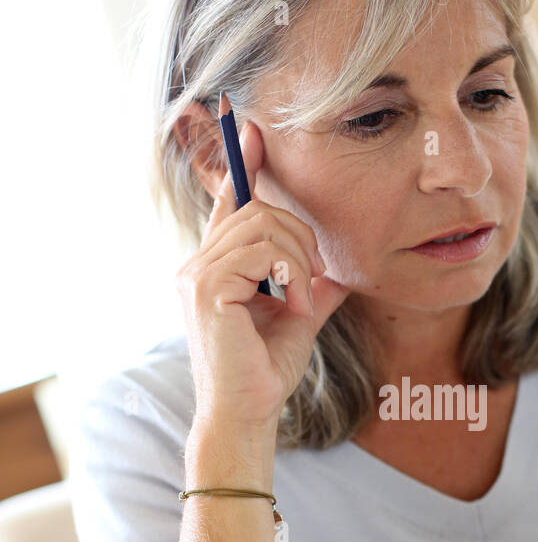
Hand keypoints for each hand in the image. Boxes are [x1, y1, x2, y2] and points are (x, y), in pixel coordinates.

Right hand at [176, 121, 349, 433]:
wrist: (248, 413)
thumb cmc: (265, 372)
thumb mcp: (298, 316)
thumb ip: (311, 286)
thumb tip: (337, 270)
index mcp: (214, 267)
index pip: (229, 205)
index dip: (242, 165)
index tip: (252, 128)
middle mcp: (196, 265)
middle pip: (257, 210)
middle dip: (299, 239)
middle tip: (311, 281)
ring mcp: (195, 274)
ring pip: (262, 226)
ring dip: (298, 259)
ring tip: (302, 298)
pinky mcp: (205, 289)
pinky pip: (260, 252)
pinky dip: (291, 276)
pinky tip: (295, 306)